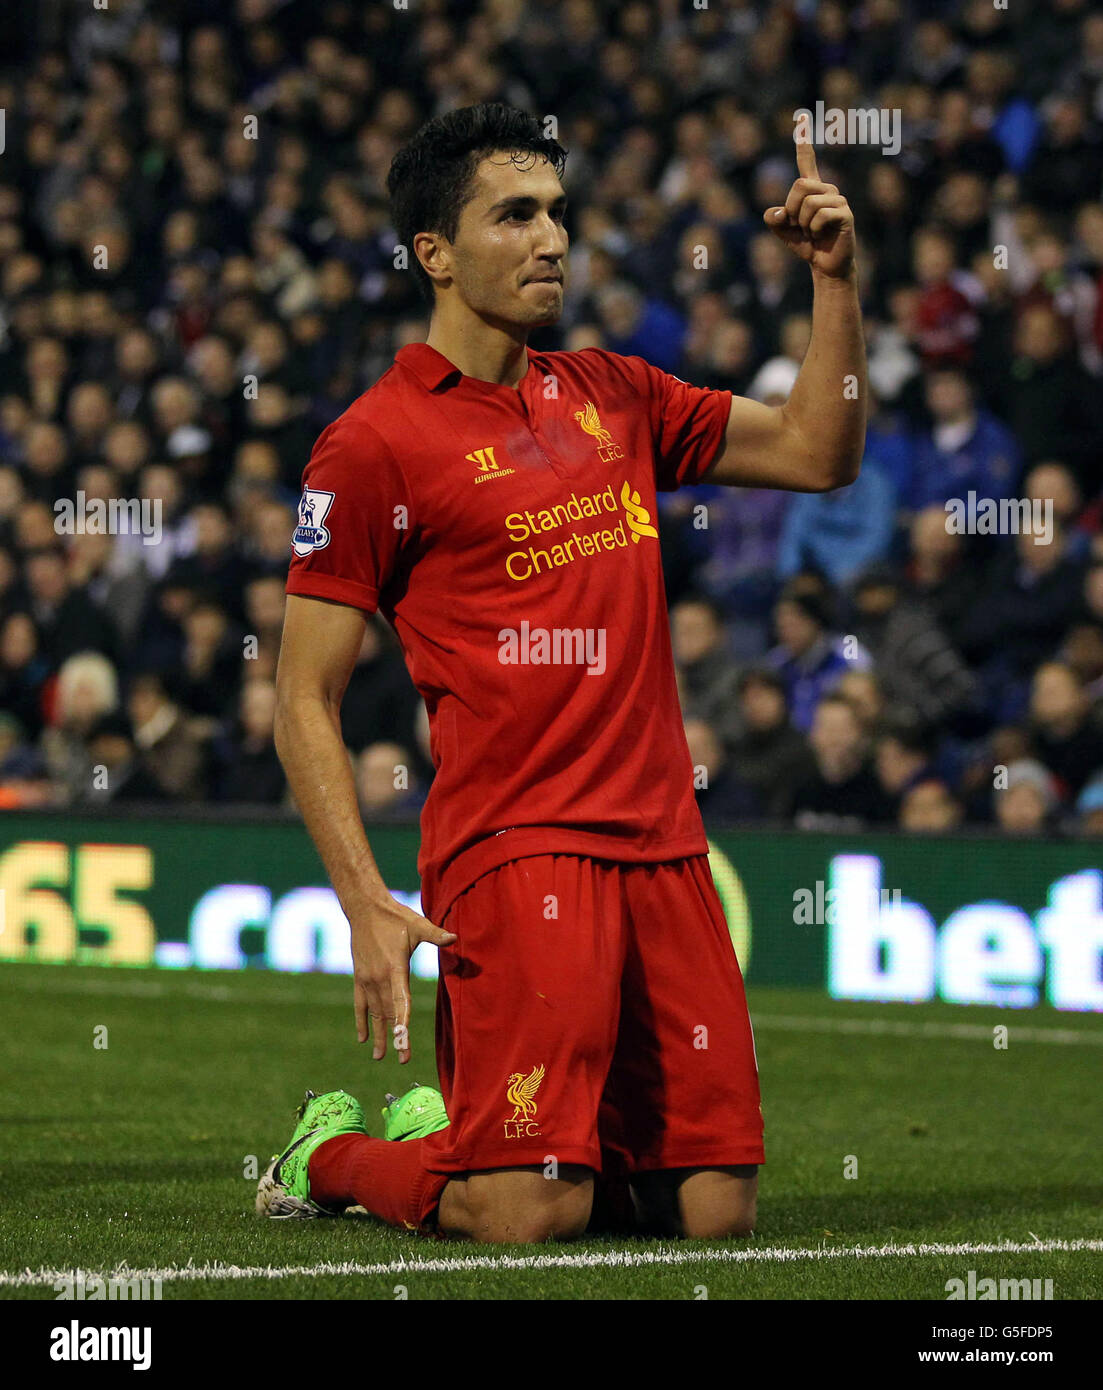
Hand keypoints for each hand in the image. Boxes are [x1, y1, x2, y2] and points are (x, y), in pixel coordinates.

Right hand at [351, 893, 455, 1062]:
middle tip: (403, 1059)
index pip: (400, 1001)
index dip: (402, 1024)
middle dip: (396, 1037)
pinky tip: (363, 1039)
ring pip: (374, 1013)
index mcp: (395, 968)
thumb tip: (455, 937)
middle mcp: (379, 978)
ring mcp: (367, 979)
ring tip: (380, 1057)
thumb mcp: (417, 924)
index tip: (403, 1043)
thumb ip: (436, 934)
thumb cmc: (395, 917)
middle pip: (388, 1013)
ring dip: (379, 1035)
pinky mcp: (359, 977)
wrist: (364, 908)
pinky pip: (360, 1004)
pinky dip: (362, 1021)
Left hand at [764, 135, 855, 280]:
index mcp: (812, 189)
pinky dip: (813, 230)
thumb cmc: (807, 245)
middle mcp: (827, 189)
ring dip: (803, 223)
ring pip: (808, 203)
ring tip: (812, 232)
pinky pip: (819, 216)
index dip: (803, 141)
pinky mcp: (845, 213)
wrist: (827, 266)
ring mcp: (838, 199)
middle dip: (792, 210)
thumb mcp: (783, 232)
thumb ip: (774, 219)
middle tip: (801, 226)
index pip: (807, 162)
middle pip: (798, 186)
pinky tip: (821, 235)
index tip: (801, 117)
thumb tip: (777, 212)